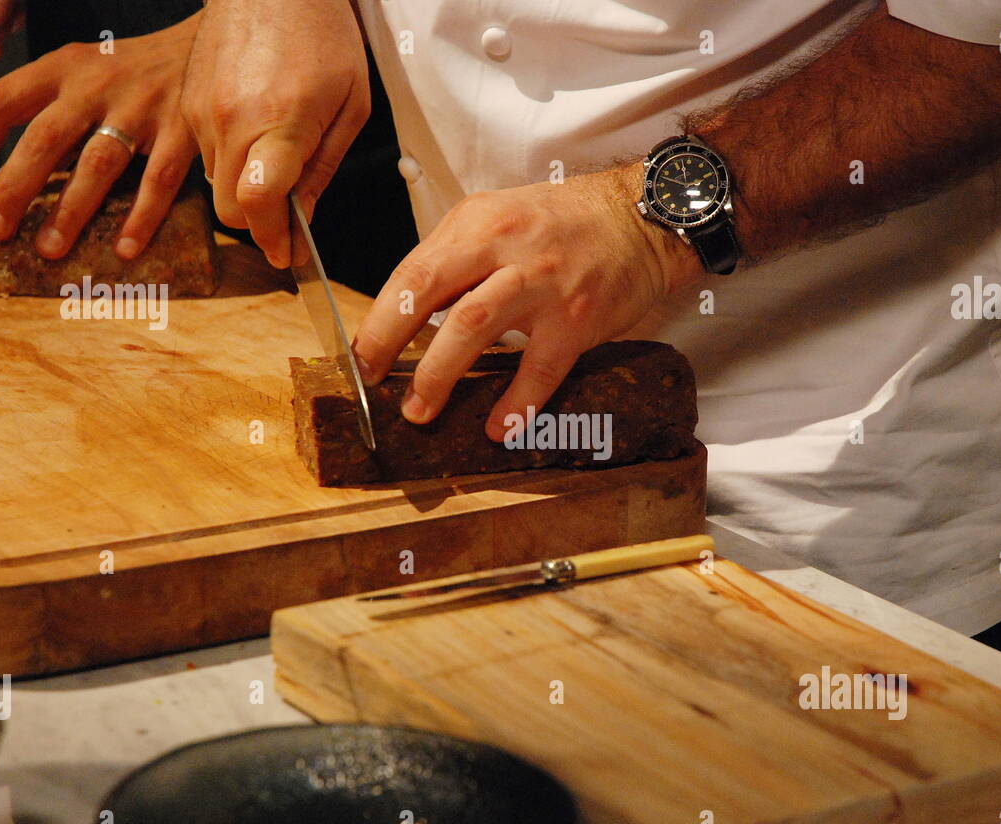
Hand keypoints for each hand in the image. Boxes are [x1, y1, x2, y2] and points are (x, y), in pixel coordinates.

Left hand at [0, 13, 201, 259]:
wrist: (204, 48)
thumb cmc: (136, 71)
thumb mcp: (87, 72)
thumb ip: (58, 112)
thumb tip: (26, 176)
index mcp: (63, 68)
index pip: (2, 101)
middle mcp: (97, 85)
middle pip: (43, 138)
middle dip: (15, 188)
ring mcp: (141, 109)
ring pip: (98, 163)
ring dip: (71, 210)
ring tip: (50, 248)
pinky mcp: (182, 132)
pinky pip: (158, 181)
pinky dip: (141, 218)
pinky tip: (126, 248)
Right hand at [180, 0, 369, 267]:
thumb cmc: (323, 37)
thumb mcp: (349, 108)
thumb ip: (321, 170)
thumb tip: (302, 221)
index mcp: (278, 122)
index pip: (259, 204)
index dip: (274, 238)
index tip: (289, 252)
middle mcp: (230, 121)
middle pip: (231, 209)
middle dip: (260, 225)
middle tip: (289, 221)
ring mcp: (201, 111)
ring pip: (216, 185)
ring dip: (244, 192)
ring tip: (276, 167)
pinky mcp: (186, 102)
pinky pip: (205, 155)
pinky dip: (230, 164)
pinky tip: (256, 141)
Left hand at [352, 166, 703, 440]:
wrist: (640, 219)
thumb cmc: (564, 224)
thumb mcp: (501, 218)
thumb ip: (458, 259)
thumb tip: (414, 313)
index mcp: (477, 224)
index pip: (414, 272)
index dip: (380, 318)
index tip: (360, 357)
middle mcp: (504, 248)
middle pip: (431, 293)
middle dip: (391, 340)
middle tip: (374, 383)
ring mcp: (541, 283)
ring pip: (473, 325)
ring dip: (440, 374)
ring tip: (421, 411)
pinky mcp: (577, 318)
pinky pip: (540, 368)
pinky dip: (517, 402)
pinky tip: (498, 427)